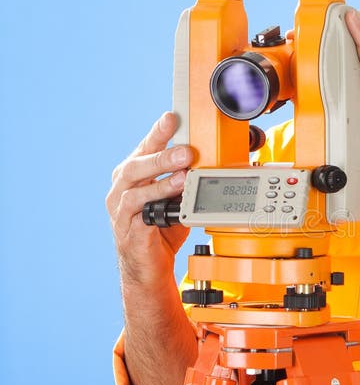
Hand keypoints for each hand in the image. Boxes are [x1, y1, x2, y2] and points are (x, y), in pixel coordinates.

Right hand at [106, 112, 190, 284]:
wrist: (149, 267)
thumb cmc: (162, 231)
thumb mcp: (176, 199)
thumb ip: (186, 179)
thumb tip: (212, 159)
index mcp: (134, 177)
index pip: (145, 148)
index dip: (157, 132)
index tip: (171, 117)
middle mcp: (122, 190)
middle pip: (135, 166)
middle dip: (161, 156)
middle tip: (185, 151)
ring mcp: (122, 212)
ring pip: (134, 190)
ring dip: (160, 181)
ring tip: (182, 176)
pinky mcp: (128, 232)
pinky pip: (140, 216)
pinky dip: (156, 206)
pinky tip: (172, 203)